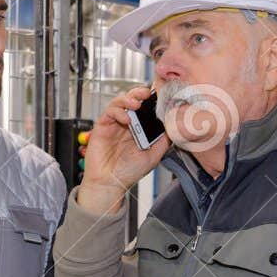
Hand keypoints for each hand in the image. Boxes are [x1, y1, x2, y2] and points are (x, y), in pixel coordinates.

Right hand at [76, 86, 171, 214]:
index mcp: (139, 128)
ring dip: (128, 98)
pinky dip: (118, 111)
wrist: (109, 184)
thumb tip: (174, 125)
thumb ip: (163, 140)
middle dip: (140, 93)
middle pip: (133, 99)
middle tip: (148, 93)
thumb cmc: (128, 172)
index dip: (152, 99)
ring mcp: (114, 124)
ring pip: (120, 101)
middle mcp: (127, 124)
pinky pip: (109, 112)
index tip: (160, 95)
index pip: (146, 107)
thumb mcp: (154, 155)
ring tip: (137, 104)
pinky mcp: (102, 126)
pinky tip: (126, 119)